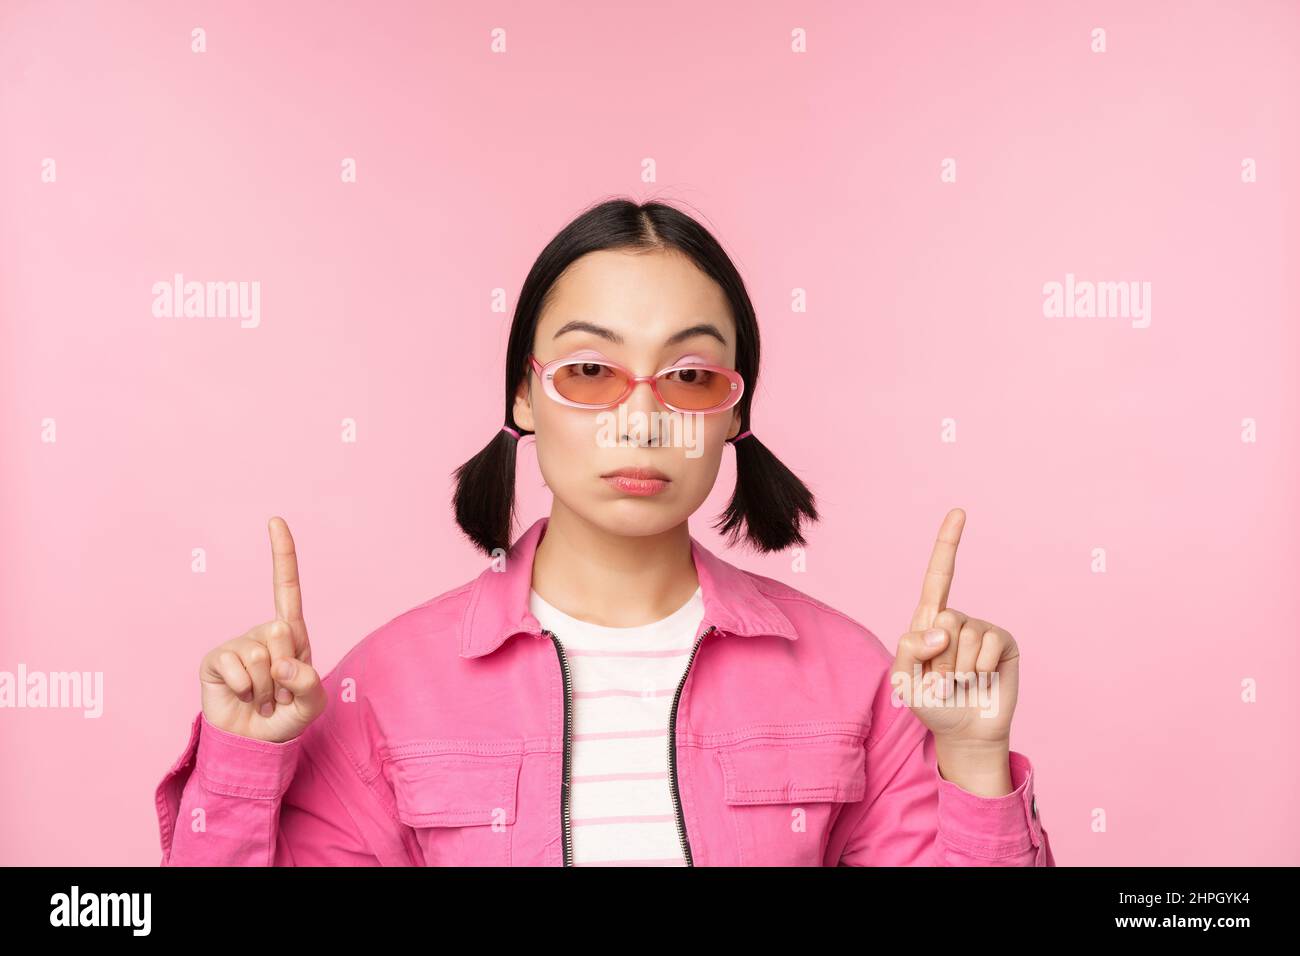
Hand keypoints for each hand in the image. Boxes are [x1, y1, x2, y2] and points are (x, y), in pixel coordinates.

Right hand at [198, 517, 326, 742]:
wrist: (254, 744)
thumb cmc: (286, 717)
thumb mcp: (311, 703)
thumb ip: (308, 684)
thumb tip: (282, 664)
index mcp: (292, 634)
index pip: (287, 588)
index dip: (282, 554)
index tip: (275, 520)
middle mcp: (264, 633)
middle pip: (282, 632)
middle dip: (286, 671)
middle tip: (279, 693)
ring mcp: (238, 644)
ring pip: (260, 654)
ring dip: (265, 687)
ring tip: (262, 699)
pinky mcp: (216, 659)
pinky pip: (236, 666)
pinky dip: (244, 689)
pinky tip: (241, 697)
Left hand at [889, 508, 1018, 749]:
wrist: (965, 733)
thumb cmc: (931, 705)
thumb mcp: (905, 681)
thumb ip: (908, 650)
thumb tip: (940, 628)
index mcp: (928, 621)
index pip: (938, 575)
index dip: (948, 543)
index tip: (960, 512)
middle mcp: (956, 620)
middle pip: (945, 618)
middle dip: (940, 658)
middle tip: (942, 680)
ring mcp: (982, 630)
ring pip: (966, 636)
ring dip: (959, 668)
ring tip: (960, 683)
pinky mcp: (1004, 644)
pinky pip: (990, 645)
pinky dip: (981, 668)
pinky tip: (980, 680)